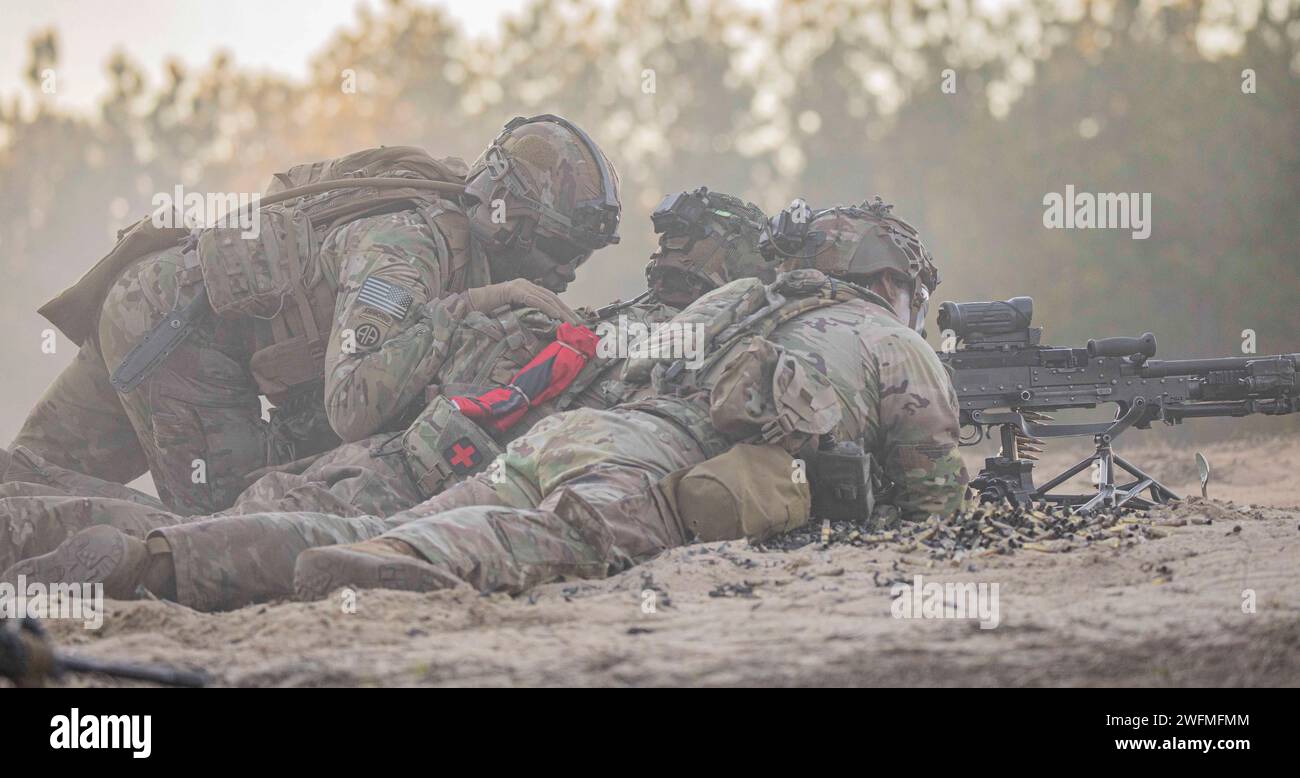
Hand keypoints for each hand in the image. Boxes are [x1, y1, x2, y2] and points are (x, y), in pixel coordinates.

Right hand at [465, 279, 580, 323]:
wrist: (471, 304)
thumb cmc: (490, 312)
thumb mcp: (513, 313)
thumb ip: (527, 315)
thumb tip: (543, 328)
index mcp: (527, 289)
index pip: (550, 298)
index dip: (564, 309)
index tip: (574, 321)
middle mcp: (526, 284)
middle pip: (552, 298)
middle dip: (567, 311)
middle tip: (579, 324)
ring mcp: (520, 286)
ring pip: (546, 298)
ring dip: (561, 311)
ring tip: (571, 322)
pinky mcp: (513, 290)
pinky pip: (534, 300)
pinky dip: (547, 308)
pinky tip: (556, 316)